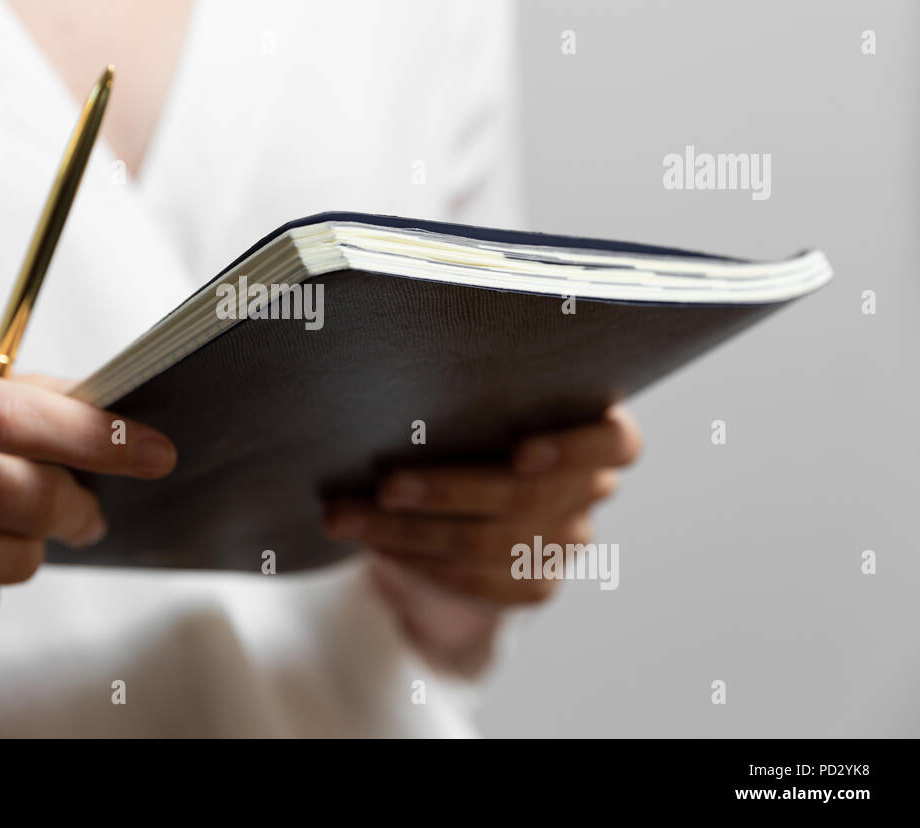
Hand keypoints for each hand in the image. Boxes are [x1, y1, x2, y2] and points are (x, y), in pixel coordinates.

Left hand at [322, 405, 640, 670]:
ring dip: (405, 530)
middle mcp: (589, 489)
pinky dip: (415, 559)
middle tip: (386, 484)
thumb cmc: (478, 417)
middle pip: (524, 497)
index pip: (615, 442)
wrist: (477, 494)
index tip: (521, 453)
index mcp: (598, 431)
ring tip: (345, 514)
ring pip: (484, 545)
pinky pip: (471, 581)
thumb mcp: (489, 396)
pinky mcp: (533, 585)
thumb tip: (405, 375)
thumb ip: (478, 389)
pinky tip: (374, 541)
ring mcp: (565, 542)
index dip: (571, 448)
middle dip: (446, 490)